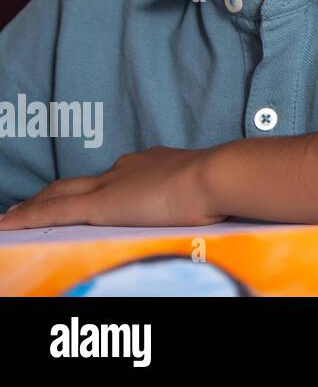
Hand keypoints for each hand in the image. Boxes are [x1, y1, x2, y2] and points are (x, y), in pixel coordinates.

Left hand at [0, 146, 224, 228]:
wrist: (218, 175)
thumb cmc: (225, 184)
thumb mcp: (212, 186)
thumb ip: (203, 192)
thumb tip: (215, 202)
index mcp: (155, 163)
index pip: (118, 175)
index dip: (100, 184)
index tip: (95, 191)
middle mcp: (129, 168)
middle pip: (81, 180)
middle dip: (57, 191)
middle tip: (34, 201)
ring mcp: (112, 185)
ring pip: (61, 194)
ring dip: (37, 204)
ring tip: (15, 215)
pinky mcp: (99, 205)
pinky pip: (53, 211)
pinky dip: (26, 217)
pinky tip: (6, 224)